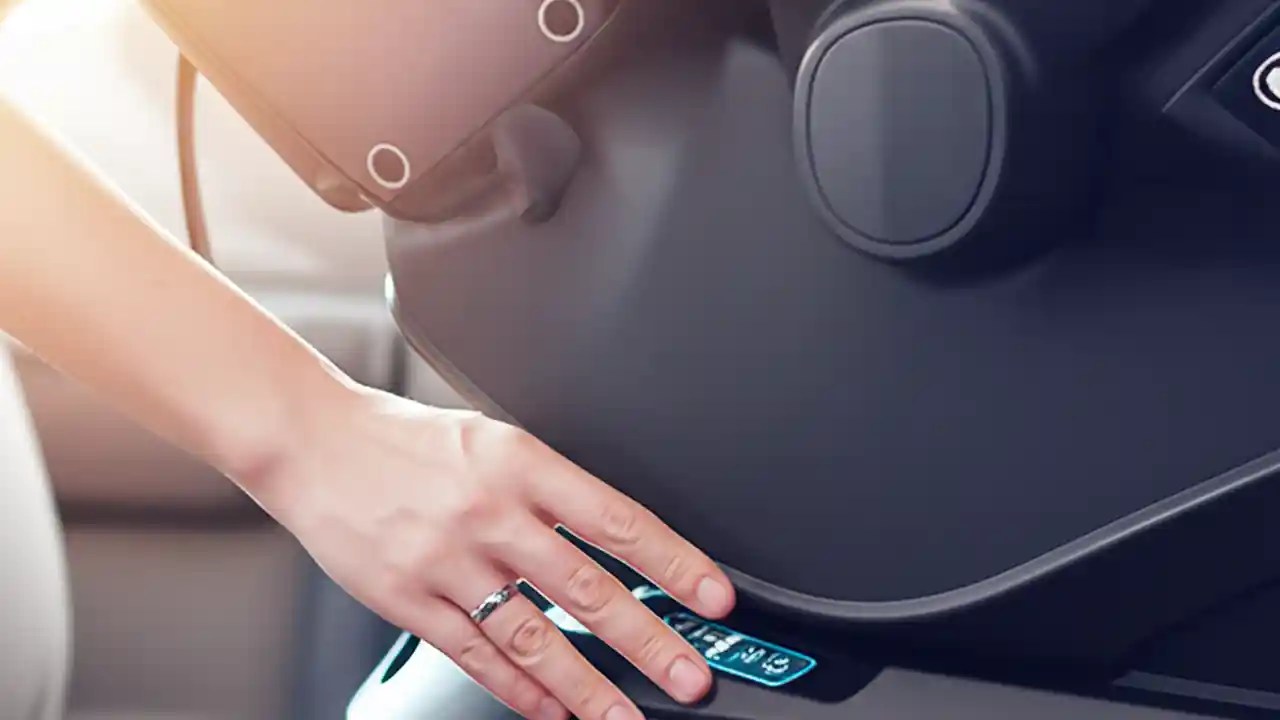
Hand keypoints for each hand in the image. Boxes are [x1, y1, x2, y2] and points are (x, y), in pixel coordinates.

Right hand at [245, 385, 736, 719]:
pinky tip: (550, 712)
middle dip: (647, 641)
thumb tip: (612, 540)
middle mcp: (488, 514)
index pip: (615, 520)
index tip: (712, 597)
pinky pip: (475, 654)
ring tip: (625, 718)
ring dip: (587, 687)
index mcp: (519, 463)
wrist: (313, 443)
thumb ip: (547, 488)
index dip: (673, 563)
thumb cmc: (405, 439)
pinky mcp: (406, 600)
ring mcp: (446, 563)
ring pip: (533, 637)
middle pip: (585, 589)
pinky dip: (519, 689)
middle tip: (689, 678)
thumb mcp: (490, 439)